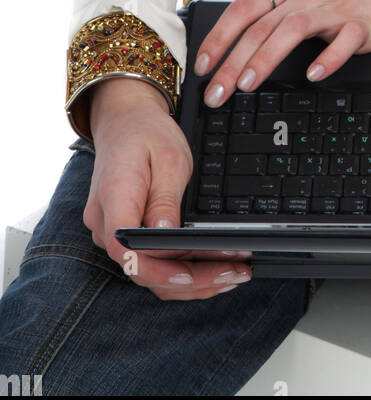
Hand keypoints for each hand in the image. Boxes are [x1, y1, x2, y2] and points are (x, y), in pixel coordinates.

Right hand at [85, 77, 250, 298]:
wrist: (125, 118)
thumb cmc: (145, 132)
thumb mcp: (168, 158)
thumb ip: (166, 199)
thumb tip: (168, 233)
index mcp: (114, 200)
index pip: (129, 252)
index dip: (162, 270)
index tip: (194, 274)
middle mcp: (105, 222)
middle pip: (143, 269)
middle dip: (192, 280)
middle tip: (235, 273)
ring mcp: (111, 230)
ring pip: (148, 272)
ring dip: (190, 281)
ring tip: (231, 275)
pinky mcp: (123, 232)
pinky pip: (148, 261)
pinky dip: (179, 270)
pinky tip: (209, 270)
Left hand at [194, 0, 370, 103]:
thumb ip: (285, 4)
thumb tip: (251, 33)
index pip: (243, 9)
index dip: (218, 36)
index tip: (202, 64)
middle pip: (259, 28)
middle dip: (231, 63)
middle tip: (214, 94)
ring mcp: (335, 6)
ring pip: (290, 30)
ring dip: (265, 58)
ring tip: (247, 84)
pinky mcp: (363, 20)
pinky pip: (343, 40)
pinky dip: (327, 58)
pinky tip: (314, 76)